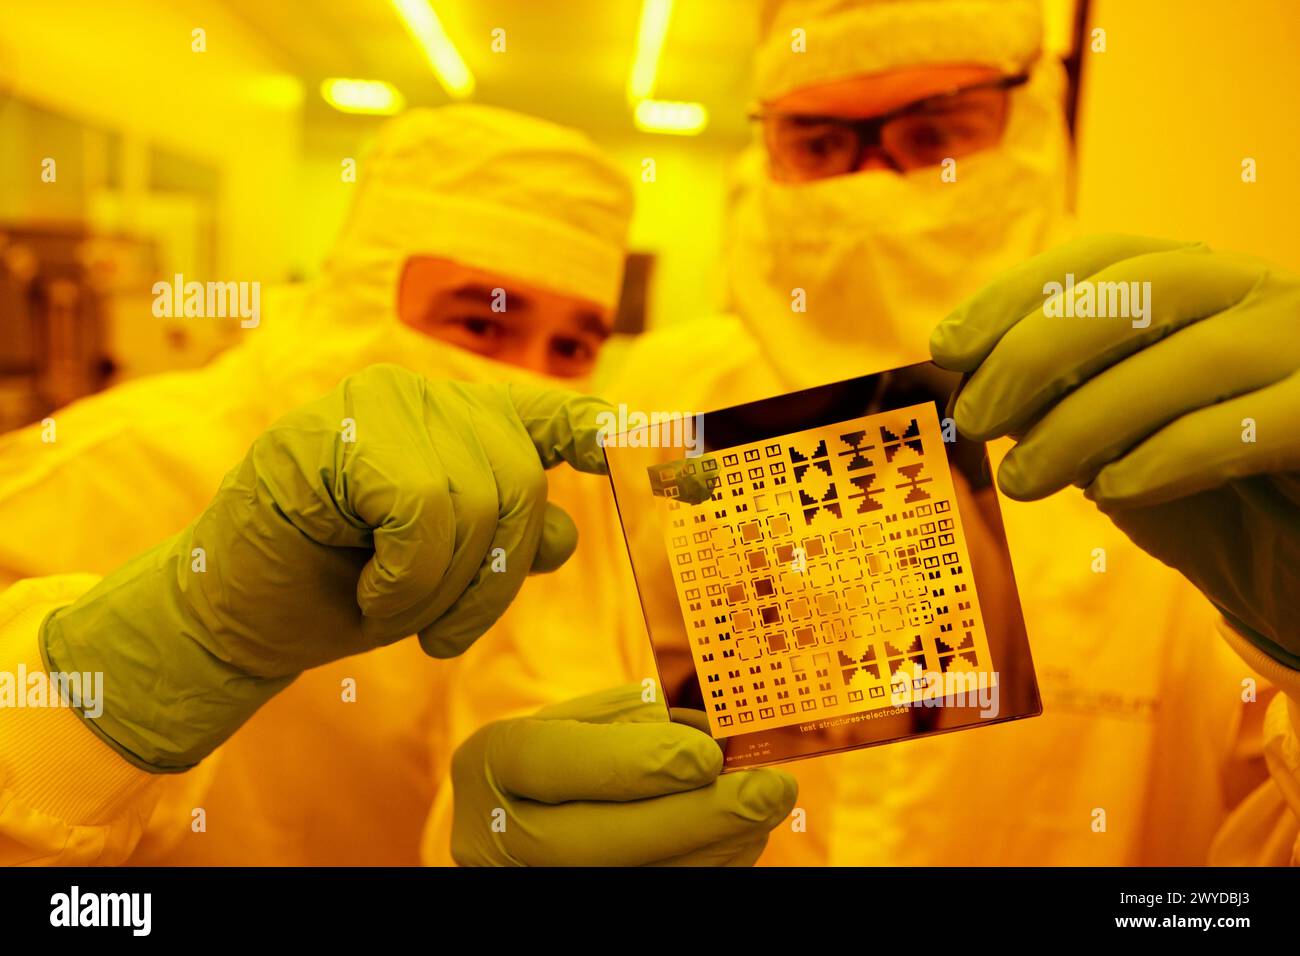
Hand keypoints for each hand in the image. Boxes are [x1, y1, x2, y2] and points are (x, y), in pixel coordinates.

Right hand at [42, 363, 611, 769]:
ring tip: (387, 602)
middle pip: (521, 481)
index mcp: (455, 424)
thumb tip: (563, 532)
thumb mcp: (442, 574)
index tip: (624, 443)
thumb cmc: (338, 587)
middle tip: (438, 630)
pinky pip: (426, 512)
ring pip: (476, 501)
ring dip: (439, 587)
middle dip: (490, 579)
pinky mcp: (346, 429)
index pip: (545, 414)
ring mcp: (384, 400)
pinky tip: (366, 588)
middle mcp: (427, 395)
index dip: (592, 428)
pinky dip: (406, 577)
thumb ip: (502, 542)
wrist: (236, 616)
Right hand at [450, 685, 798, 865]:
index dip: (634, 763)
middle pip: (592, 842)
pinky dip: (706, 867)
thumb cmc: (564, 757)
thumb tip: (711, 741)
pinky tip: (744, 838)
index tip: (707, 757)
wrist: (515, 820)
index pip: (556, 762)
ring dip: (715, 847)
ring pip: (632, 880)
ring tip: (768, 807)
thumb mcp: (576, 723)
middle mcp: (497, 833)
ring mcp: (530, 882)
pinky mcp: (572, 908)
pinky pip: (651, 894)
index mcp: (493, 762)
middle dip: (693, 818)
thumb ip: (630, 725)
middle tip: (769, 791)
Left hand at [930, 234, 1299, 664]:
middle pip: (1142, 289)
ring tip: (1022, 479)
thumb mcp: (1113, 435)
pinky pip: (1255, 425)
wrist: (1297, 557)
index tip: (946, 348)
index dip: (1016, 294)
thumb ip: (1057, 401)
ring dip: (1086, 418)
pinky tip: (1112, 489)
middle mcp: (1261, 295)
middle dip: (1039, 349)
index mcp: (1202, 284)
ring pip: (1194, 357)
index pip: (1102, 258)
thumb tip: (966, 390)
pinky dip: (1171, 454)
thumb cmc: (1200, 490)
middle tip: (973, 418)